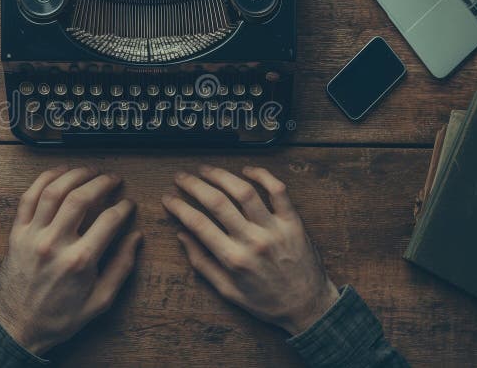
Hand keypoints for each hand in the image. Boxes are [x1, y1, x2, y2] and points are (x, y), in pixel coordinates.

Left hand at [0, 166, 142, 354]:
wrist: (16, 327)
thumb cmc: (59, 317)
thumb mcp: (100, 302)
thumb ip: (121, 268)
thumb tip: (136, 238)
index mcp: (79, 262)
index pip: (108, 220)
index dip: (124, 207)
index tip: (128, 204)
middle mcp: (55, 244)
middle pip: (80, 198)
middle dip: (102, 182)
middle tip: (113, 179)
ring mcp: (33, 236)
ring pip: (54, 191)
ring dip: (74, 175)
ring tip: (89, 171)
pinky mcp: (17, 234)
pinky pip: (28, 198)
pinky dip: (44, 180)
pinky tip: (59, 173)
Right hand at [162, 165, 338, 335]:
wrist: (307, 306)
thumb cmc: (267, 301)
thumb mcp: (228, 291)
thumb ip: (202, 263)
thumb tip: (182, 236)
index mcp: (234, 260)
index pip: (198, 224)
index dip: (178, 207)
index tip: (168, 198)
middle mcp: (253, 241)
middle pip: (217, 202)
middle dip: (194, 185)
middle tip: (181, 178)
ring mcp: (274, 229)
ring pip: (244, 192)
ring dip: (221, 176)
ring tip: (206, 170)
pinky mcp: (292, 222)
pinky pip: (278, 191)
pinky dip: (262, 176)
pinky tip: (247, 170)